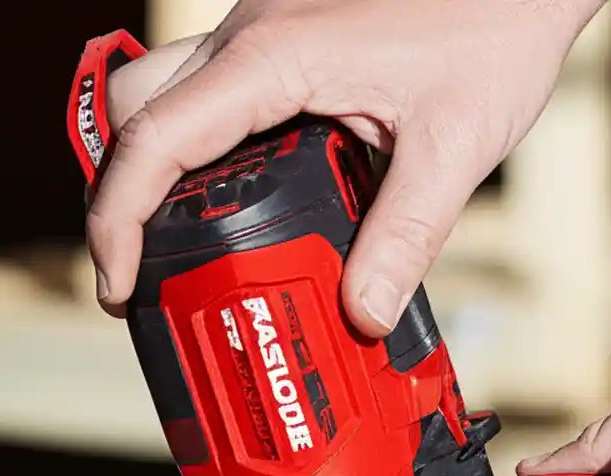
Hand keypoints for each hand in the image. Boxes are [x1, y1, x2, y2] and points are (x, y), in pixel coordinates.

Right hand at [90, 0, 603, 333]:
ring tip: (195, 244)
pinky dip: (213, 147)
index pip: (154, 140)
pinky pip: (219, 91)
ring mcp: (265, 32)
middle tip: (148, 268)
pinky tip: (256, 194)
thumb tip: (364, 311)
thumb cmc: (494, 28)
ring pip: (170, 96)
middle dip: (124, 193)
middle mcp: (251, 37)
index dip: (116, 219)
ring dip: (165, 168)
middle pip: (137, 113)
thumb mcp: (454, 147)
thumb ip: (406, 234)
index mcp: (273, 58)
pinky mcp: (290, 39)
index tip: (117, 283)